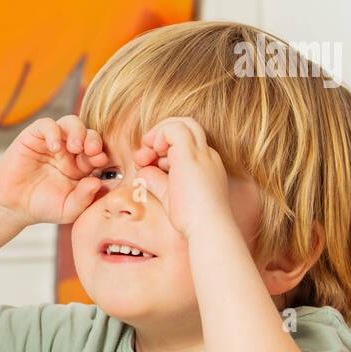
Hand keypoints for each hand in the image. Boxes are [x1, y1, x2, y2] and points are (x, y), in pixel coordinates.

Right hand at [0, 115, 108, 225]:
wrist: (13, 206)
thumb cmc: (43, 207)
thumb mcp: (68, 209)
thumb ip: (84, 198)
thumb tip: (99, 182)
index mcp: (82, 166)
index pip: (98, 152)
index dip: (102, 153)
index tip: (102, 161)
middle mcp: (69, 151)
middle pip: (88, 134)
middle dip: (93, 139)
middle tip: (93, 150)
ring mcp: (52, 142)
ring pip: (71, 123)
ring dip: (77, 131)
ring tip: (75, 147)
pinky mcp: (33, 137)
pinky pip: (47, 125)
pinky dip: (53, 131)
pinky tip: (54, 148)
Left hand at [132, 116, 232, 238]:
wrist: (208, 228)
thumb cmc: (193, 219)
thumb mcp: (170, 195)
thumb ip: (157, 180)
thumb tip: (142, 171)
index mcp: (205, 165)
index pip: (184, 144)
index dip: (162, 150)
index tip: (147, 165)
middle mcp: (206, 155)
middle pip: (187, 126)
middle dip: (161, 134)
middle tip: (145, 154)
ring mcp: (200, 154)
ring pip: (183, 123)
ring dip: (158, 134)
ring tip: (145, 156)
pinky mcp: (190, 155)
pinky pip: (173, 129)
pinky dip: (158, 136)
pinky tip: (152, 153)